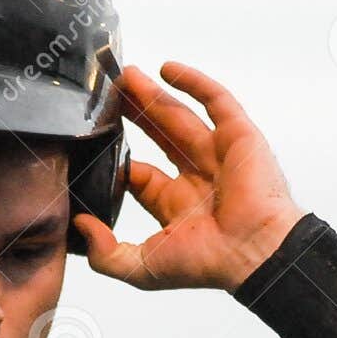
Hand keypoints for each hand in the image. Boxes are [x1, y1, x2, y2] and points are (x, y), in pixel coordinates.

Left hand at [75, 62, 303, 291]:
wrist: (254, 252)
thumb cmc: (208, 264)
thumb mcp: (142, 269)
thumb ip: (106, 254)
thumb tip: (81, 226)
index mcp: (176, 206)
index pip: (140, 176)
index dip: (117, 161)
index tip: (92, 143)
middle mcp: (197, 178)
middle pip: (158, 137)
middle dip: (133, 115)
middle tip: (108, 94)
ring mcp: (218, 155)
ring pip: (179, 115)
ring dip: (153, 94)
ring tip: (126, 75)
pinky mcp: (238, 135)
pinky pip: (215, 100)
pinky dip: (193, 82)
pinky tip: (167, 68)